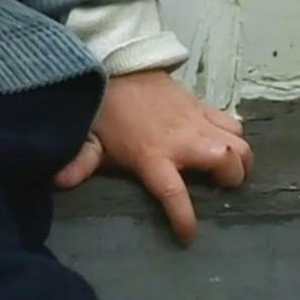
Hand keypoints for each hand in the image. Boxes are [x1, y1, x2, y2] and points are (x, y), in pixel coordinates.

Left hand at [57, 70, 251, 244]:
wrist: (120, 64)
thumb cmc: (106, 109)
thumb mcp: (90, 139)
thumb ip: (80, 162)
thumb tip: (59, 181)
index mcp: (153, 156)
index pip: (174, 194)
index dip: (184, 218)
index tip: (189, 235)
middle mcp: (183, 141)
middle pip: (227, 162)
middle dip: (232, 179)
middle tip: (220, 185)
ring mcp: (197, 121)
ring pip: (239, 142)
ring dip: (240, 158)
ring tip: (229, 166)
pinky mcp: (204, 105)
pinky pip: (233, 122)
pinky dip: (234, 134)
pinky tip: (224, 141)